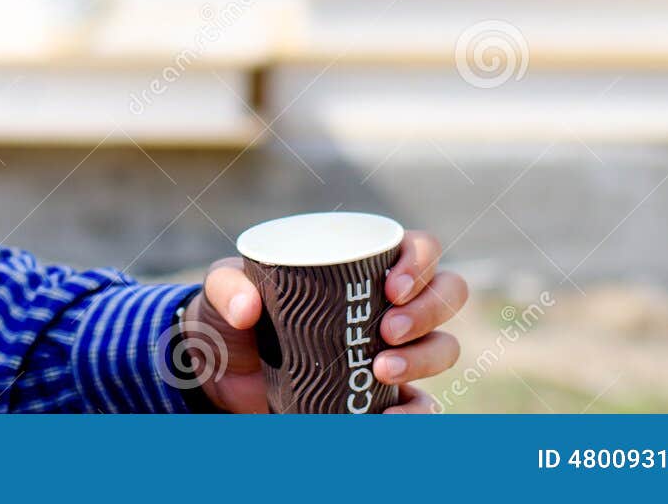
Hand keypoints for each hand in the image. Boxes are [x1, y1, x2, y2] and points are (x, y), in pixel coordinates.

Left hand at [179, 228, 467, 413]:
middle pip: (447, 293)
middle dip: (429, 309)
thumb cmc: (231, 316)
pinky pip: (424, 404)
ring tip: (382, 369)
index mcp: (363, 263)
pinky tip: (390, 420)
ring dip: (425, 358)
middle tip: (387, 329)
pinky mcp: (384, 395)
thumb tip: (248, 309)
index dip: (420, 262)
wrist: (221, 375)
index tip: (392, 287)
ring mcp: (393, 349)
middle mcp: (389, 303)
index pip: (419, 248)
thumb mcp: (221, 292)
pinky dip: (417, 413)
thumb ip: (226, 286)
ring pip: (443, 346)